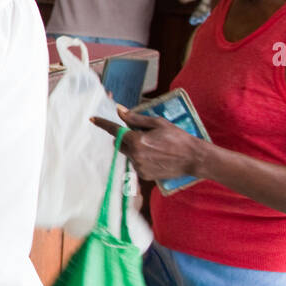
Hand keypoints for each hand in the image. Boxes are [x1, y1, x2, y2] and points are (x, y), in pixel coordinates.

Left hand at [91, 106, 205, 181]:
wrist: (193, 158)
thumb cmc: (178, 138)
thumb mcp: (158, 123)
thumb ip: (136, 119)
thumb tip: (119, 110)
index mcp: (137, 141)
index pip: (115, 131)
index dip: (103, 124)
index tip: (93, 119)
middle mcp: (135, 155)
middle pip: (120, 144)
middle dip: (125, 138)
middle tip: (141, 135)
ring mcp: (138, 167)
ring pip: (128, 154)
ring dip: (134, 149)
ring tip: (154, 147)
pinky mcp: (143, 175)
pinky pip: (136, 164)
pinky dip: (141, 159)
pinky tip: (156, 157)